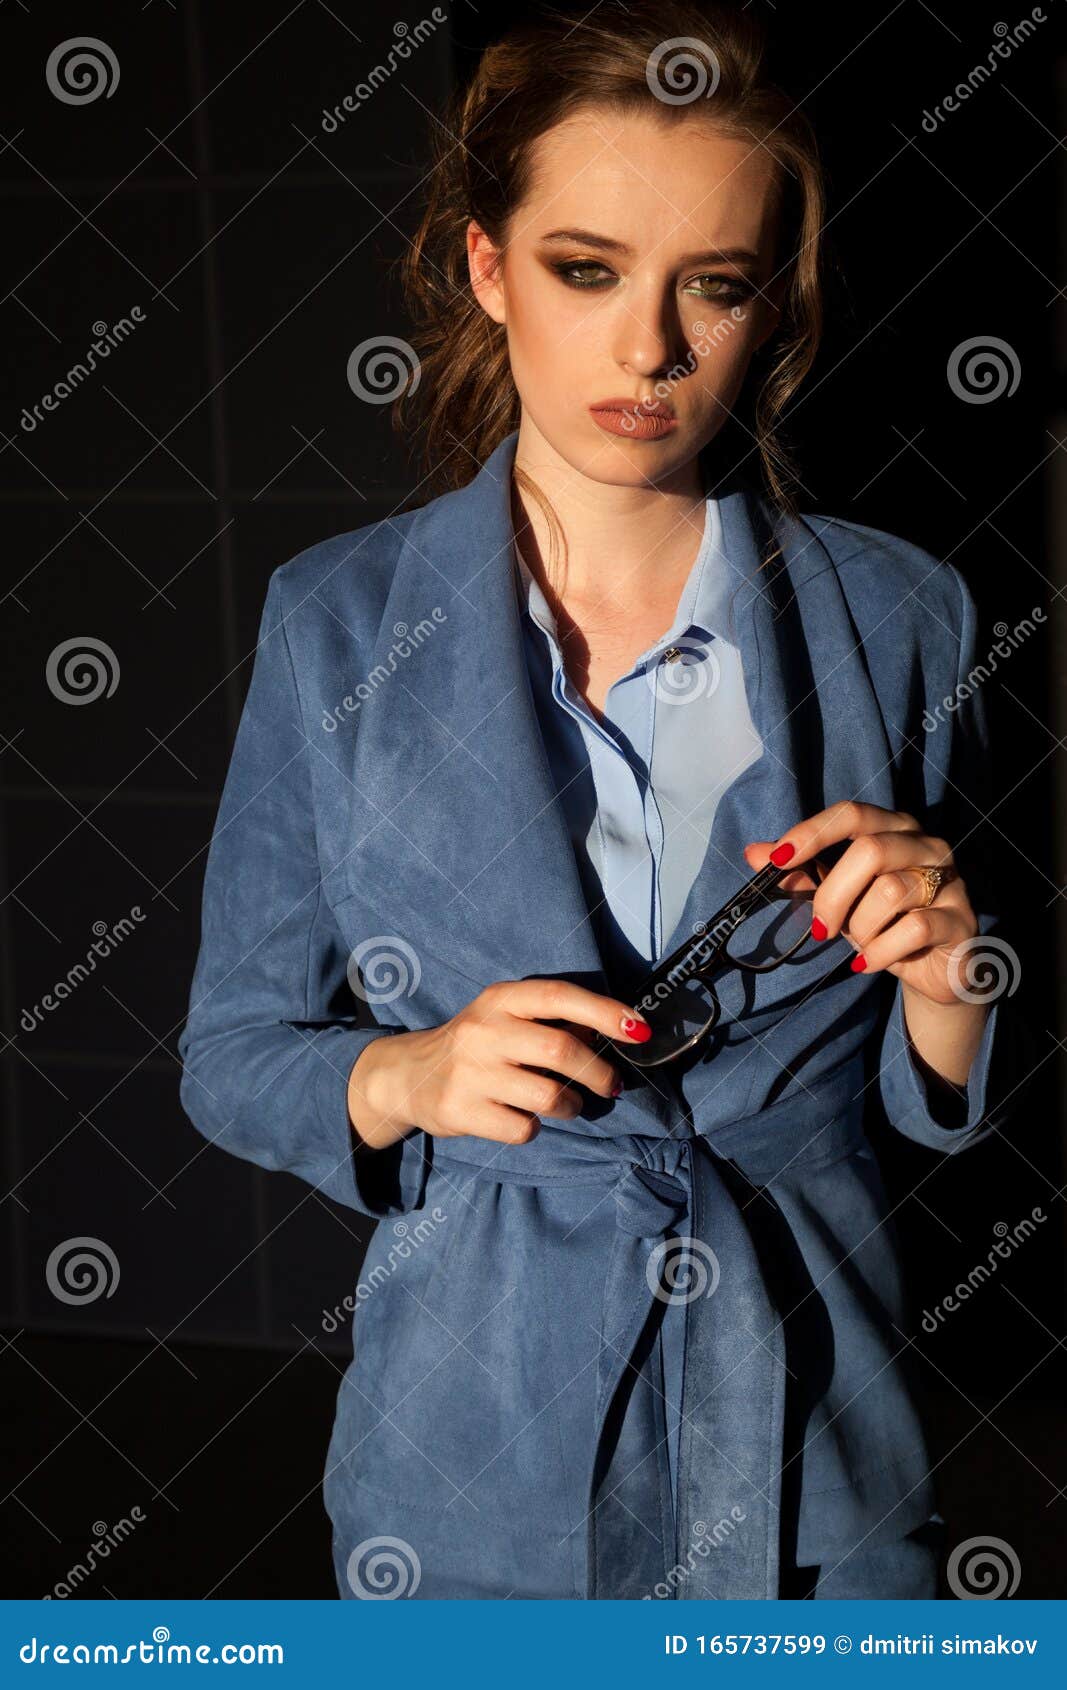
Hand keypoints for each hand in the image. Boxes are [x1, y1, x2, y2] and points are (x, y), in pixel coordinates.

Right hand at [347, 979, 651, 1151]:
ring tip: (567, 1103)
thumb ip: (554, 1022)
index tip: (639, 1031)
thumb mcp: (507, 1017)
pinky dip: (536, 1128)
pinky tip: (525, 1118)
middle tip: (612, 1085)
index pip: (560, 996)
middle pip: (561, 1050)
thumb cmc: (477, 1044)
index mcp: (500, 999)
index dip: (605, 1012)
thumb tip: (615, 1032)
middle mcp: (484, 1030)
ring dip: (572, 1104)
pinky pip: (524, 1128)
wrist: (410, 1075)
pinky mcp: (462, 1111)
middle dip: (599, 1073)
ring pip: (549, 1095)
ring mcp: (471, 1072)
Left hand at [742, 798, 979, 1008]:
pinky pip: (913, 928)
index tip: (777, 860)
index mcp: (894, 828)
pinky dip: (880, 951)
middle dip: (833, 894)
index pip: (851, 814)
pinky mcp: (960, 920)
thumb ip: (802, 873)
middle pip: (869, 851)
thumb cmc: (883, 923)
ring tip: (861, 943)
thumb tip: (754, 853)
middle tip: (820, 928)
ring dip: (861, 928)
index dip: (812, 833)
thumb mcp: (839, 897)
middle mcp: (926, 845)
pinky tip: (870, 962)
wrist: (934, 969)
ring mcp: (949, 880)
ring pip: (889, 892)